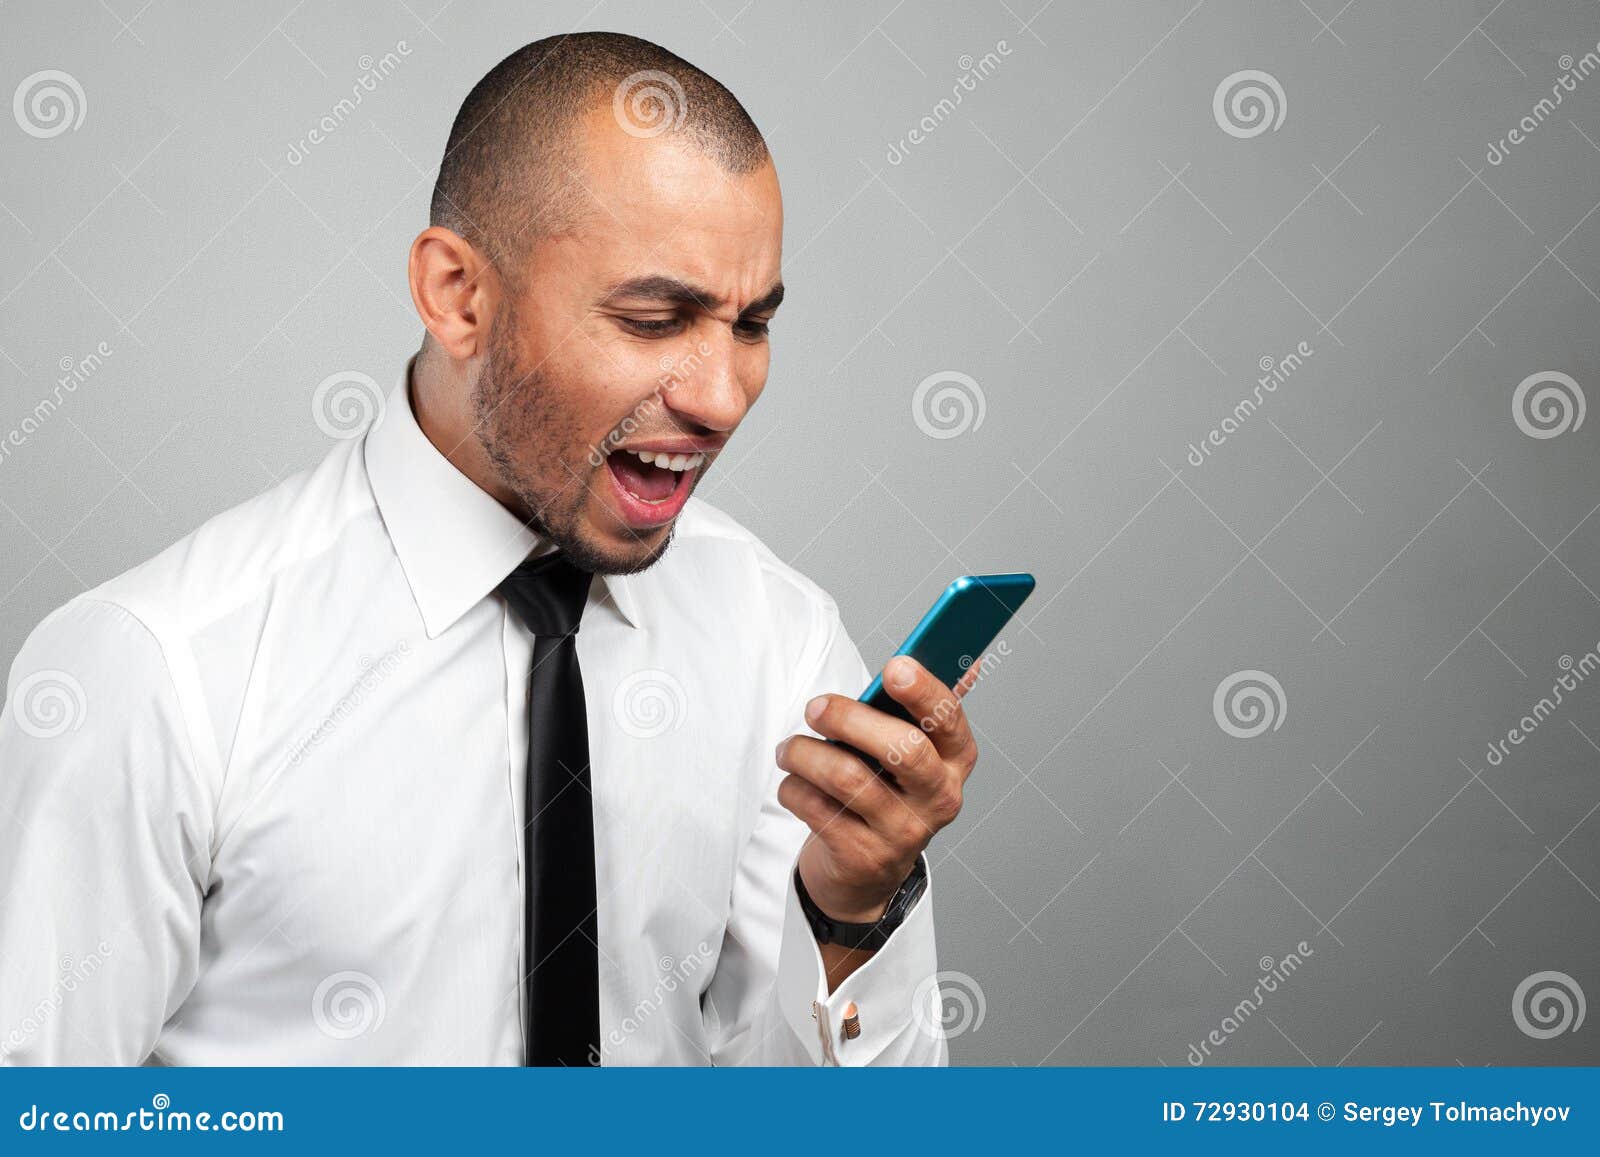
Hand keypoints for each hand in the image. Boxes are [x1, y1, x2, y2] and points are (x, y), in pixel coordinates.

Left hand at [775, 655, 982, 923]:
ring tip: (788, 749)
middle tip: (814, 707)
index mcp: (956, 759)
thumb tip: (969, 660)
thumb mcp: (914, 747)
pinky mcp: (864, 856)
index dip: (923, 691)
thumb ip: (928, 705)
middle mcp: (939, 797)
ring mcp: (903, 832)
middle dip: (849, 719)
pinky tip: (794, 782)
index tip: (893, 667)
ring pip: (848, 778)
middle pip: (902, 749)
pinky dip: (794, 788)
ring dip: (805, 754)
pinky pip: (817, 809)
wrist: (867, 866)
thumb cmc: (887, 786)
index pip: (948, 719)